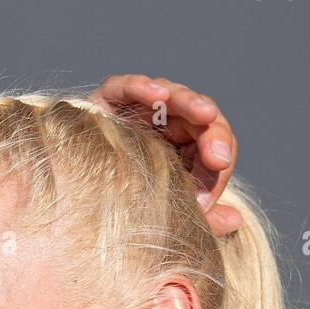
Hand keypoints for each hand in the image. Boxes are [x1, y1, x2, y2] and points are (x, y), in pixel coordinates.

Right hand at [90, 74, 241, 235]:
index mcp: (183, 151)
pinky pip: (126, 88)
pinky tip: (158, 94)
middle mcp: (163, 128)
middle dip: (213, 132)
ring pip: (170, 96)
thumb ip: (202, 221)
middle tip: (219, 156)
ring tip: (204, 114)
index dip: (220, 158)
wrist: (73, 212)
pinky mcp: (106, 103)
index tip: (214, 179)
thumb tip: (236, 220)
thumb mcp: (167, 220)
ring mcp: (136, 113)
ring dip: (189, 102)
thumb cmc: (125, 216)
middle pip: (198, 118)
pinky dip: (142, 87)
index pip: (212, 143)